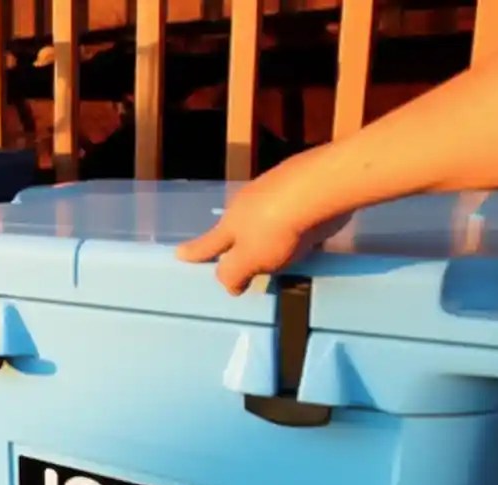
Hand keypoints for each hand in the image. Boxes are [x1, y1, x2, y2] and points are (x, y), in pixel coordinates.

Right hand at [177, 149, 344, 294]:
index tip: (179, 255)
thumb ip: (234, 274)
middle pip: (233, 225)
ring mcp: (272, 190)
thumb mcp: (250, 260)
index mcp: (230, 224)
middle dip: (231, 238)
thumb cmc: (277, 229)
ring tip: (273, 241)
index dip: (195, 252)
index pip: (208, 244)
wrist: (318, 187)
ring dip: (262, 227)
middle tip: (233, 251)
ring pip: (260, 213)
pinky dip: (289, 217)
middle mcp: (245, 204)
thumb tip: (229, 286)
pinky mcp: (299, 184)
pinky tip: (302, 225)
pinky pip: (287, 206)